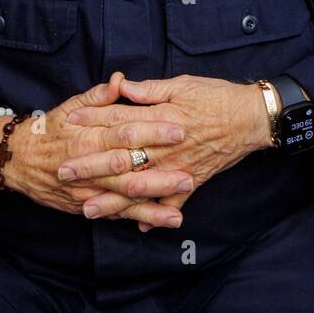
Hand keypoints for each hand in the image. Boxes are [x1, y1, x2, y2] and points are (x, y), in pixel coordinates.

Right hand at [2, 72, 195, 227]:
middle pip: (128, 171)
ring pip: (124, 199)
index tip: (180, 130)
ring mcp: (87, 190)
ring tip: (179, 211)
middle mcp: (88, 166)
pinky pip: (116, 214)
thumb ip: (98, 96)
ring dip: (154, 205)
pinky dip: (140, 219)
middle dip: (159, 176)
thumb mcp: (70, 107)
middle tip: (189, 176)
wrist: (15, 160)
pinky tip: (163, 221)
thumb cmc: (48, 130)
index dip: (154, 132)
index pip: (126, 133)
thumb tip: (121, 80)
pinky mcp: (86, 206)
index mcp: (88, 137)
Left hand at [61, 73, 272, 228]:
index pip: (119, 120)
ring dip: (112, 200)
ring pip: (140, 187)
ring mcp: (177, 168)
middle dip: (90, 167)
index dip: (92, 121)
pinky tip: (139, 228)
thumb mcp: (182, 84)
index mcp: (160, 120)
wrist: (251, 118)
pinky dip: (156, 216)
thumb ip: (149, 90)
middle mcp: (165, 148)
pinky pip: (171, 203)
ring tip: (87, 209)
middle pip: (121, 159)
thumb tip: (120, 86)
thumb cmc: (217, 97)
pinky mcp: (192, 180)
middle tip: (63, 174)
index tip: (68, 124)